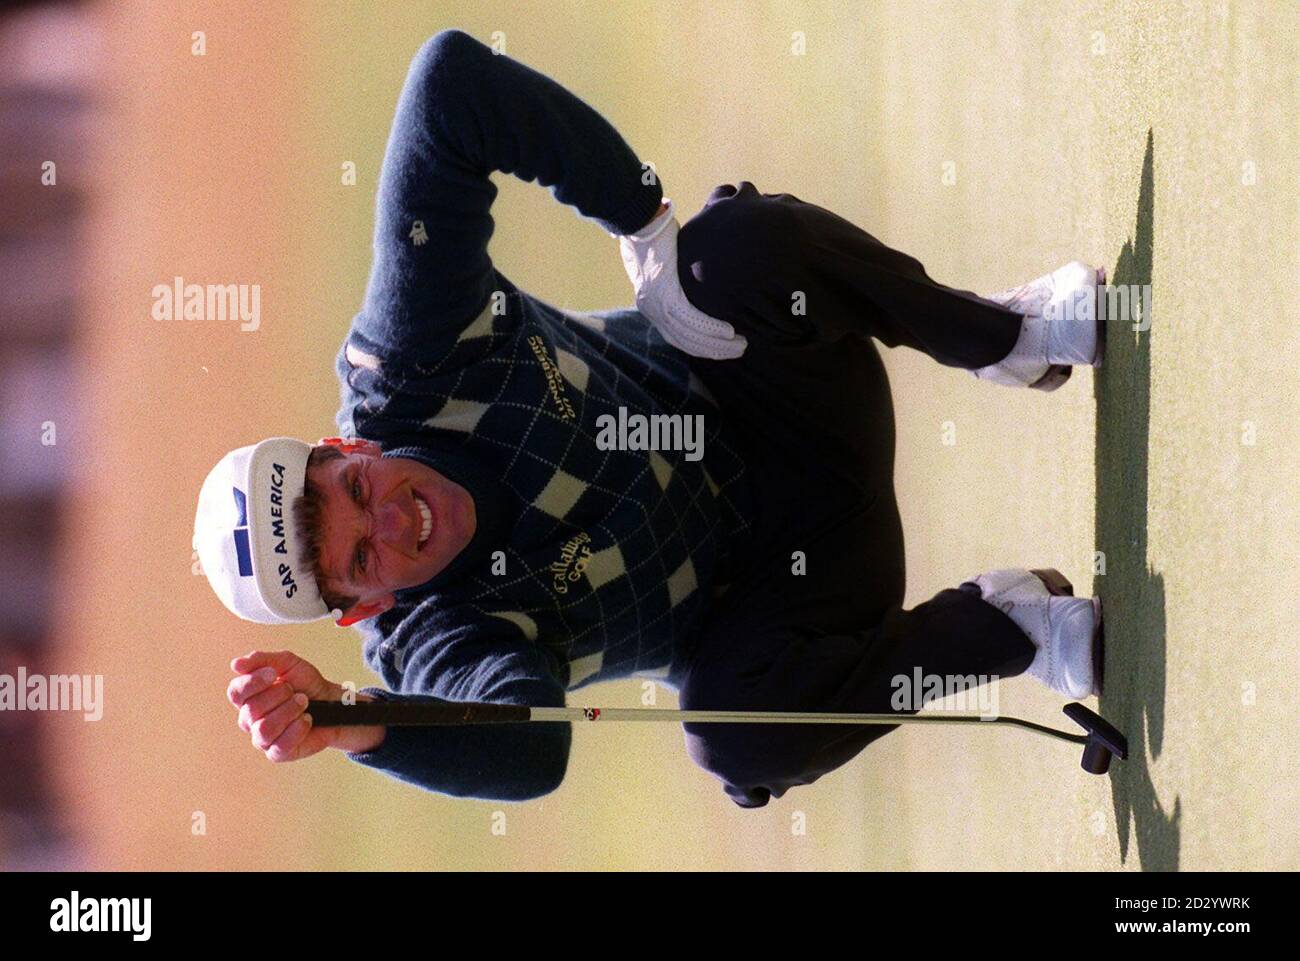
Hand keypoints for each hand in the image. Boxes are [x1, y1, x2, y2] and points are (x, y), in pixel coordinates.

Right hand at [227, 650, 385, 760]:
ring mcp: (261, 738)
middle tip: (295, 691)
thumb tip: (236, 664)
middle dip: (280, 695)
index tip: (274, 673)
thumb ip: (262, 660)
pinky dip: (298, 728)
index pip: (235, 692)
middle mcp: (249, 719)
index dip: (254, 682)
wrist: (331, 701)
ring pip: (265, 729)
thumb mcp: (287, 663)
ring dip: (290, 711)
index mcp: (246, 697)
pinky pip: (280, 746)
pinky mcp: (277, 753)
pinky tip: (307, 719)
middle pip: (252, 710)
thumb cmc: (304, 683)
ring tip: (304, 703)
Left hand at [618, 198, 746, 359]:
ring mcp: (655, 304)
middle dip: (712, 351)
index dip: (699, 346)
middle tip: (737, 352)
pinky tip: (728, 332)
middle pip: (684, 341)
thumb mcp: (662, 262)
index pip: (676, 336)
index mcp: (650, 304)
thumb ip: (675, 276)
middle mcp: (651, 309)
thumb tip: (695, 275)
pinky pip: (690, 318)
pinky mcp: (664, 294)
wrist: (637, 219)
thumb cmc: (652, 234)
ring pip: (689, 335)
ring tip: (739, 345)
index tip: (720, 350)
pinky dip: (710, 327)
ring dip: (716, 343)